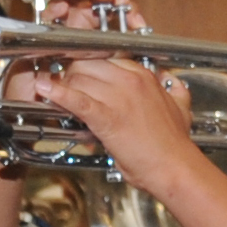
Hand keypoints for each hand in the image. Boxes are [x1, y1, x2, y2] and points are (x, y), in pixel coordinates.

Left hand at [37, 55, 205, 198]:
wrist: (175, 166)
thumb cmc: (175, 143)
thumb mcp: (181, 107)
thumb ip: (176, 90)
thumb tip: (173, 82)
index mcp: (144, 76)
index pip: (107, 59)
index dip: (90, 67)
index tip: (83, 74)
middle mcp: (130, 81)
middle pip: (88, 64)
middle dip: (73, 74)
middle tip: (66, 85)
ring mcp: (118, 97)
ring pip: (79, 79)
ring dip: (64, 85)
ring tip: (53, 92)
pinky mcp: (107, 117)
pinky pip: (77, 100)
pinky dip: (58, 94)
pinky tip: (45, 89)